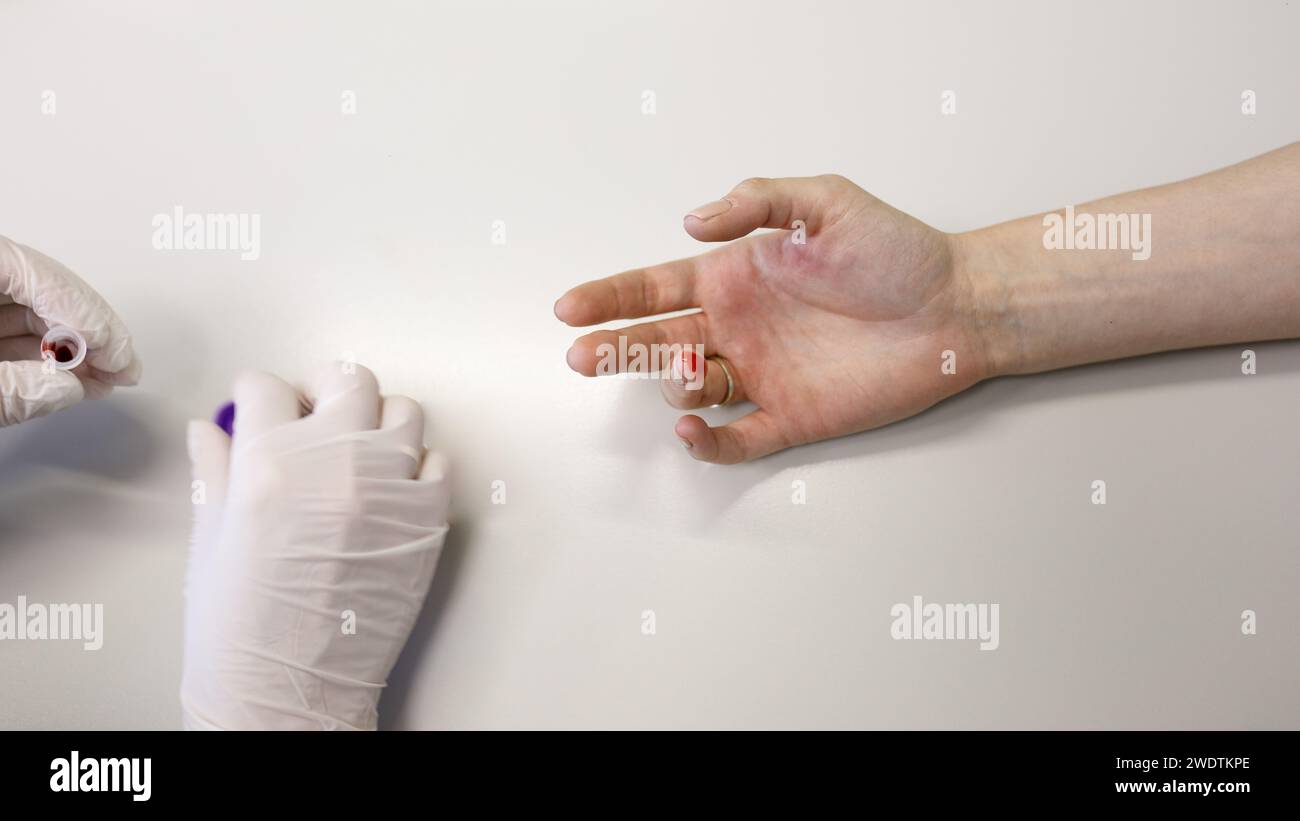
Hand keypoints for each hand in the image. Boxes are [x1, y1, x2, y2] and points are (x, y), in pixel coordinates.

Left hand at [0, 236, 141, 425]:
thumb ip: (12, 389)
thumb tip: (67, 388)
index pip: (33, 271)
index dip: (81, 310)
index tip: (113, 350)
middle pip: (39, 289)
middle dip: (87, 331)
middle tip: (123, 366)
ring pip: (30, 312)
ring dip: (74, 349)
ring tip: (107, 379)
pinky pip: (13, 333)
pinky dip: (46, 358)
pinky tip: (76, 380)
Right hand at [182, 363, 449, 729]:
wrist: (290, 692)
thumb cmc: (240, 631)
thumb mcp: (209, 541)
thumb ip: (214, 472)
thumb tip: (209, 429)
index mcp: (267, 462)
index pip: (266, 386)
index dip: (255, 393)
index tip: (257, 403)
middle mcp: (334, 463)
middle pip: (346, 380)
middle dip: (324, 387)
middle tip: (313, 409)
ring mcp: (389, 489)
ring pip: (402, 412)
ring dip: (377, 421)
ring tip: (358, 446)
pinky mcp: (428, 520)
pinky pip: (438, 464)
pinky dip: (417, 467)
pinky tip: (392, 487)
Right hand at [554, 175, 991, 462]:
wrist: (954, 308)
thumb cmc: (898, 252)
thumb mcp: (827, 202)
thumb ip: (758, 203)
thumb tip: (692, 223)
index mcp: (736, 276)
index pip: (654, 289)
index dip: (609, 298)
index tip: (569, 306)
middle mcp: (738, 326)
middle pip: (655, 342)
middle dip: (613, 349)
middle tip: (582, 356)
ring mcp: (762, 374)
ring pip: (689, 389)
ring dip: (671, 384)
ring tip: (683, 369)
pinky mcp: (791, 416)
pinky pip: (736, 438)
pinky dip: (708, 442)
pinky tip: (695, 430)